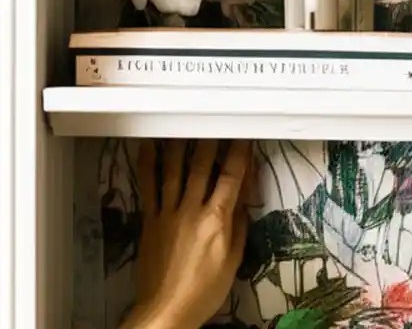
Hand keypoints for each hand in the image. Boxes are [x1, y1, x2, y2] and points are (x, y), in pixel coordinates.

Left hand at [123, 140, 253, 328]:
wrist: (168, 308)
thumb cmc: (205, 289)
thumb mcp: (234, 258)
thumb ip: (238, 224)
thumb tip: (242, 199)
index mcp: (217, 220)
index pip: (231, 177)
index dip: (239, 154)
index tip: (243, 138)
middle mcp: (192, 211)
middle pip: (202, 167)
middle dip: (210, 141)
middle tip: (215, 123)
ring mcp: (168, 213)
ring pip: (174, 171)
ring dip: (180, 145)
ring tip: (185, 126)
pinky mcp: (150, 220)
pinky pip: (149, 187)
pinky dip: (149, 164)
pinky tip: (150, 147)